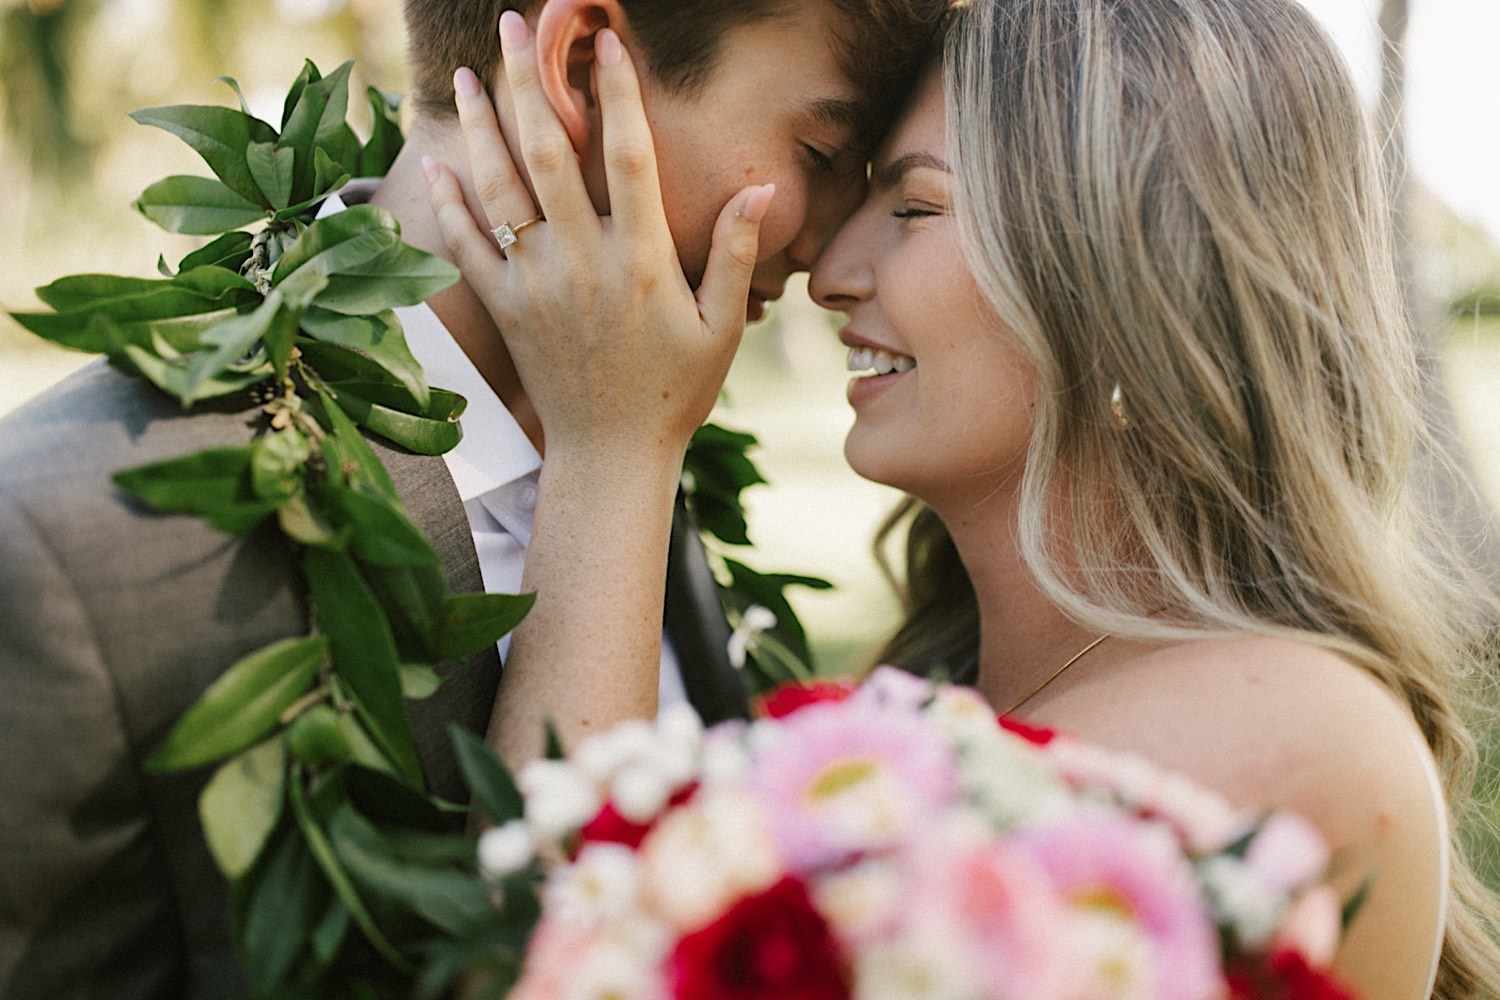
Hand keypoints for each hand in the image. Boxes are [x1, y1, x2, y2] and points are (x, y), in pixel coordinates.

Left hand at [423, 12, 774, 463]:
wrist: (610, 456)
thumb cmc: (676, 392)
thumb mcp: (722, 327)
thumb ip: (736, 253)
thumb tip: (761, 184)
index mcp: (641, 259)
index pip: (627, 155)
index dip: (615, 92)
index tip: (604, 40)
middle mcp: (580, 261)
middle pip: (546, 151)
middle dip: (527, 79)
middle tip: (512, 26)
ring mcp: (534, 284)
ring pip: (498, 187)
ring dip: (478, 123)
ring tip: (465, 72)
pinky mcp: (504, 309)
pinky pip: (465, 246)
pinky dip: (447, 201)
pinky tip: (435, 160)